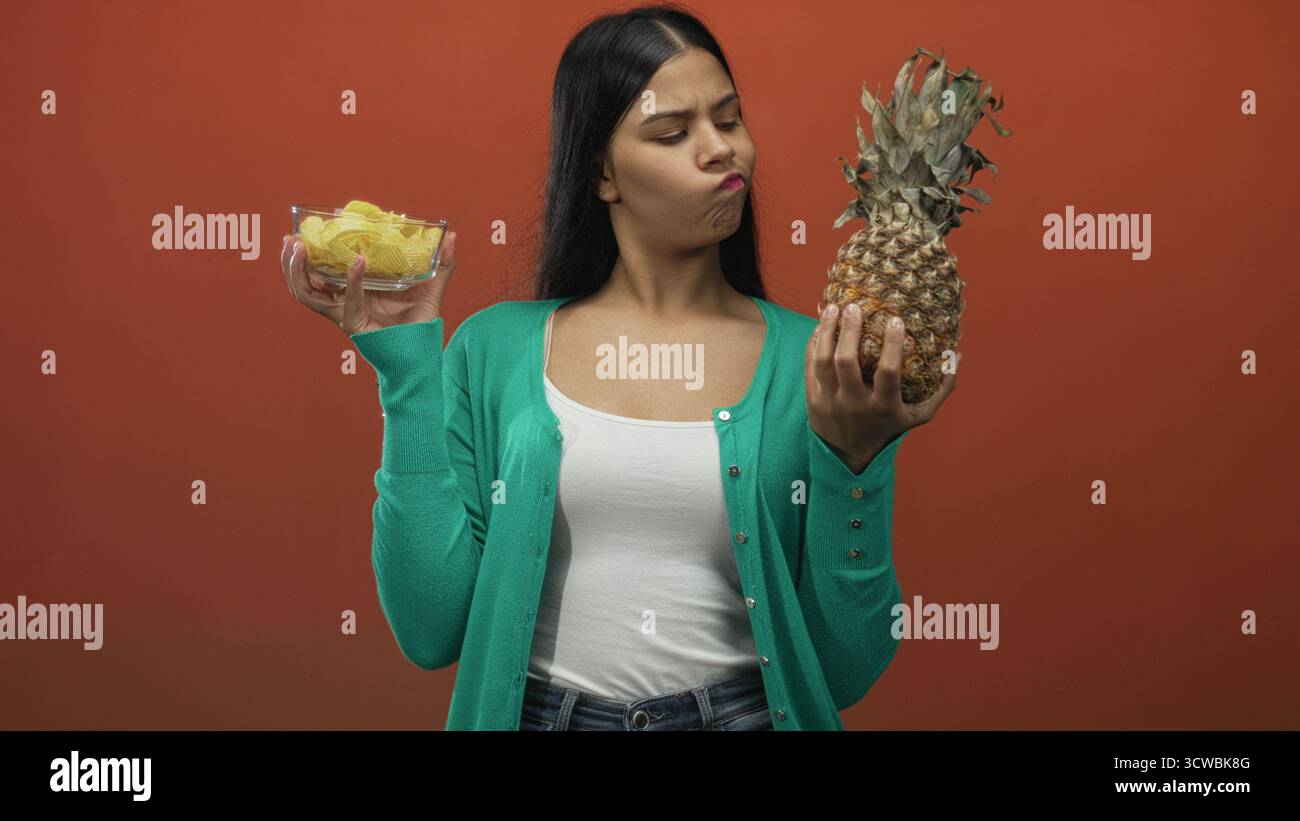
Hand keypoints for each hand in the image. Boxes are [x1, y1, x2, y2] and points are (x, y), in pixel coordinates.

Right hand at [279, 230, 457, 336]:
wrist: (423, 355)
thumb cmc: (420, 323)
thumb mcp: (430, 287)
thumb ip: (441, 262)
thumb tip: (451, 233)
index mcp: (351, 290)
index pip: (318, 270)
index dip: (305, 253)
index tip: (301, 232)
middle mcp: (343, 302)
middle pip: (303, 283)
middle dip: (290, 262)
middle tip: (291, 239)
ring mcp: (345, 314)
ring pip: (309, 295)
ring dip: (299, 271)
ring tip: (299, 248)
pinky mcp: (355, 326)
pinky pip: (348, 303)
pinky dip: (352, 282)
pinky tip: (358, 263)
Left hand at [805, 302, 959, 471]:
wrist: (848, 455)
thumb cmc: (888, 427)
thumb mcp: (918, 415)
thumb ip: (942, 388)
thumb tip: (958, 355)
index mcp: (883, 405)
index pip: (888, 372)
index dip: (892, 345)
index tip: (895, 319)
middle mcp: (854, 403)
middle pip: (846, 363)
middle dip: (849, 331)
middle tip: (855, 306)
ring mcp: (830, 401)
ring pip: (823, 361)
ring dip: (826, 332)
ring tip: (833, 307)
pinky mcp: (813, 398)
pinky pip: (810, 365)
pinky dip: (814, 343)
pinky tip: (821, 325)